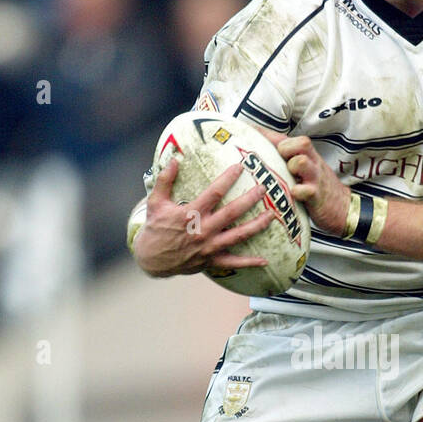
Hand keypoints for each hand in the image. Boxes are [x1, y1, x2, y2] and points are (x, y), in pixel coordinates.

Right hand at [133, 156, 273, 277]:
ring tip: (271, 216)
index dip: (228, 178)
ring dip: (256, 226)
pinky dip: (249, 262)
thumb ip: (165, 180)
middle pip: (232, 213)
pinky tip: (265, 260)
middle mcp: (203, 230)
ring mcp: (209, 247)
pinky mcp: (211, 261)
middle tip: (264, 188)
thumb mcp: (155, 202)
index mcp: (191, 214)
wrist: (151, 259)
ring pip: (238, 236)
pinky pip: (233, 262)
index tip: (240, 167)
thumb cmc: (155, 229)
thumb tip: (174, 158)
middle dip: (250, 199)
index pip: (214, 192)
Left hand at [260, 130, 350, 235]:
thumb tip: (260, 157)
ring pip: (301, 161)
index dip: (266, 134)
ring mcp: (315, 178)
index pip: (285, 138)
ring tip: (285, 178)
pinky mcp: (317, 196)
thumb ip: (286, 162)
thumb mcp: (304, 171)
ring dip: (290, 167)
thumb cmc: (317, 189)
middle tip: (276, 161)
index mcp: (306, 155)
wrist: (344, 209)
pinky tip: (292, 194)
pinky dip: (297, 191)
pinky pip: (306, 190)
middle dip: (284, 148)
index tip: (248, 132)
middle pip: (300, 142)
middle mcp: (312, 162)